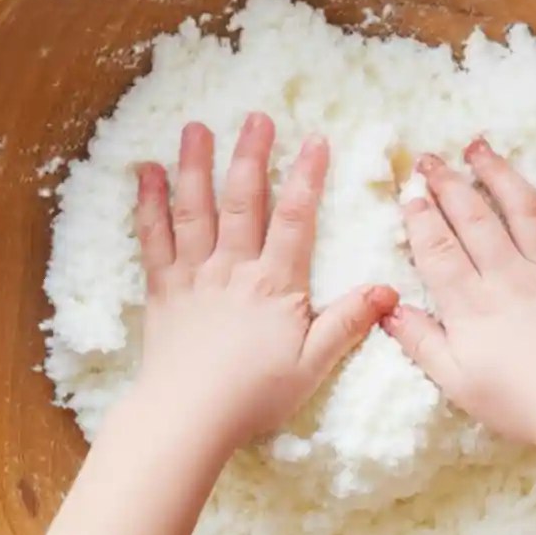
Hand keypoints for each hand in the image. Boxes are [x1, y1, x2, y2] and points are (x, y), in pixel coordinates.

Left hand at [131, 114, 397, 447]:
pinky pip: (153, 238)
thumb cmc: (254, 396)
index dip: (306, 178)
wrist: (188, 417)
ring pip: (195, 209)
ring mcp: (193, 275)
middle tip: (257, 117)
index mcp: (274, 285)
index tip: (316, 141)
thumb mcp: (313, 365)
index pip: (294, 220)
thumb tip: (389, 290)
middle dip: (252, 155)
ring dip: (196, 164)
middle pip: (242, 201)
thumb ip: (348, 323)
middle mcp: (233, 269)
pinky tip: (146, 174)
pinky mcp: (162, 289)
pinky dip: (149, 204)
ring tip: (196, 126)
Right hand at [381, 138, 535, 453]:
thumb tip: (387, 309)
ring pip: (521, 208)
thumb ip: (421, 342)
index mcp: (471, 304)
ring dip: (498, 173)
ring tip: (479, 147)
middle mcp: (508, 275)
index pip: (438, 249)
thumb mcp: (457, 382)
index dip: (420, 219)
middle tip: (430, 159)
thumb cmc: (522, 403)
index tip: (409, 194)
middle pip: (474, 218)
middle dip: (448, 184)